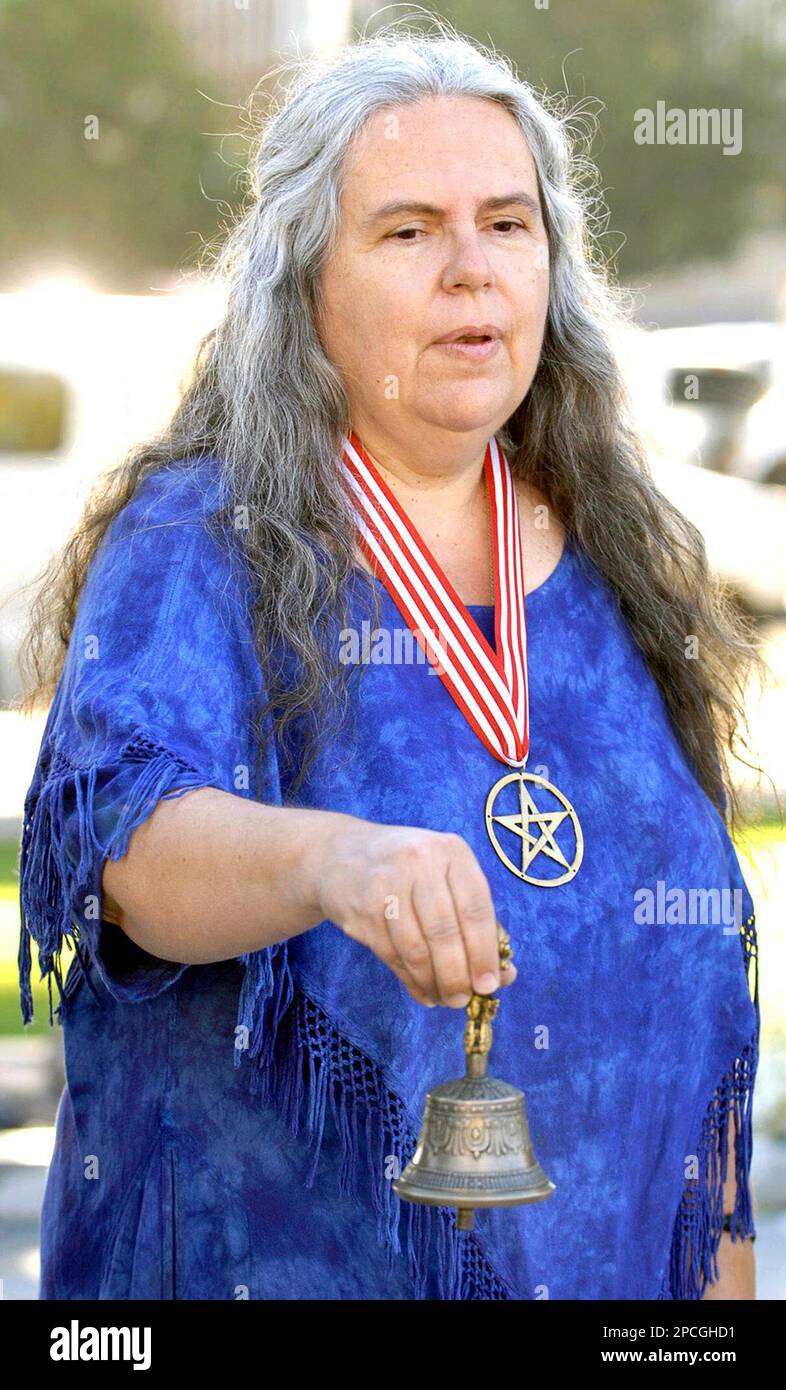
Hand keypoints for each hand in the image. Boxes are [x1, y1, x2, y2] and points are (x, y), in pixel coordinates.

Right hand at [313, 819, 516, 1007]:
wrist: (339, 854)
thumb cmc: (408, 869)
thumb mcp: (444, 875)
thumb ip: (474, 920)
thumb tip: (503, 976)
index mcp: (450, 852)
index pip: (475, 908)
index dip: (484, 952)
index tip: (490, 984)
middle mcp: (418, 863)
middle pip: (444, 932)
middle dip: (458, 975)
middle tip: (464, 1000)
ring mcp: (385, 886)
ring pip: (416, 949)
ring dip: (434, 982)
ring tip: (445, 999)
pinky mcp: (361, 911)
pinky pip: (392, 956)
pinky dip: (411, 981)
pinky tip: (423, 991)